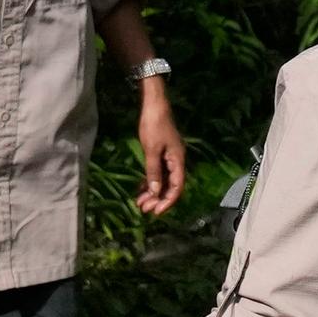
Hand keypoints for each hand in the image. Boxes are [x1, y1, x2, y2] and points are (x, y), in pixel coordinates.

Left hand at [131, 81, 190, 217]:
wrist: (154, 105)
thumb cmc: (154, 125)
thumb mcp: (152, 150)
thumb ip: (153, 171)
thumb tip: (155, 191)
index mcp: (178, 160)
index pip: (176, 187)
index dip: (167, 201)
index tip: (156, 211)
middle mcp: (176, 161)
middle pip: (170, 186)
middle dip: (157, 199)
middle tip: (144, 209)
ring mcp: (169, 157)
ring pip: (163, 181)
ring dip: (152, 192)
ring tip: (140, 203)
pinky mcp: (161, 153)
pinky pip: (157, 173)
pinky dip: (150, 182)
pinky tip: (141, 190)